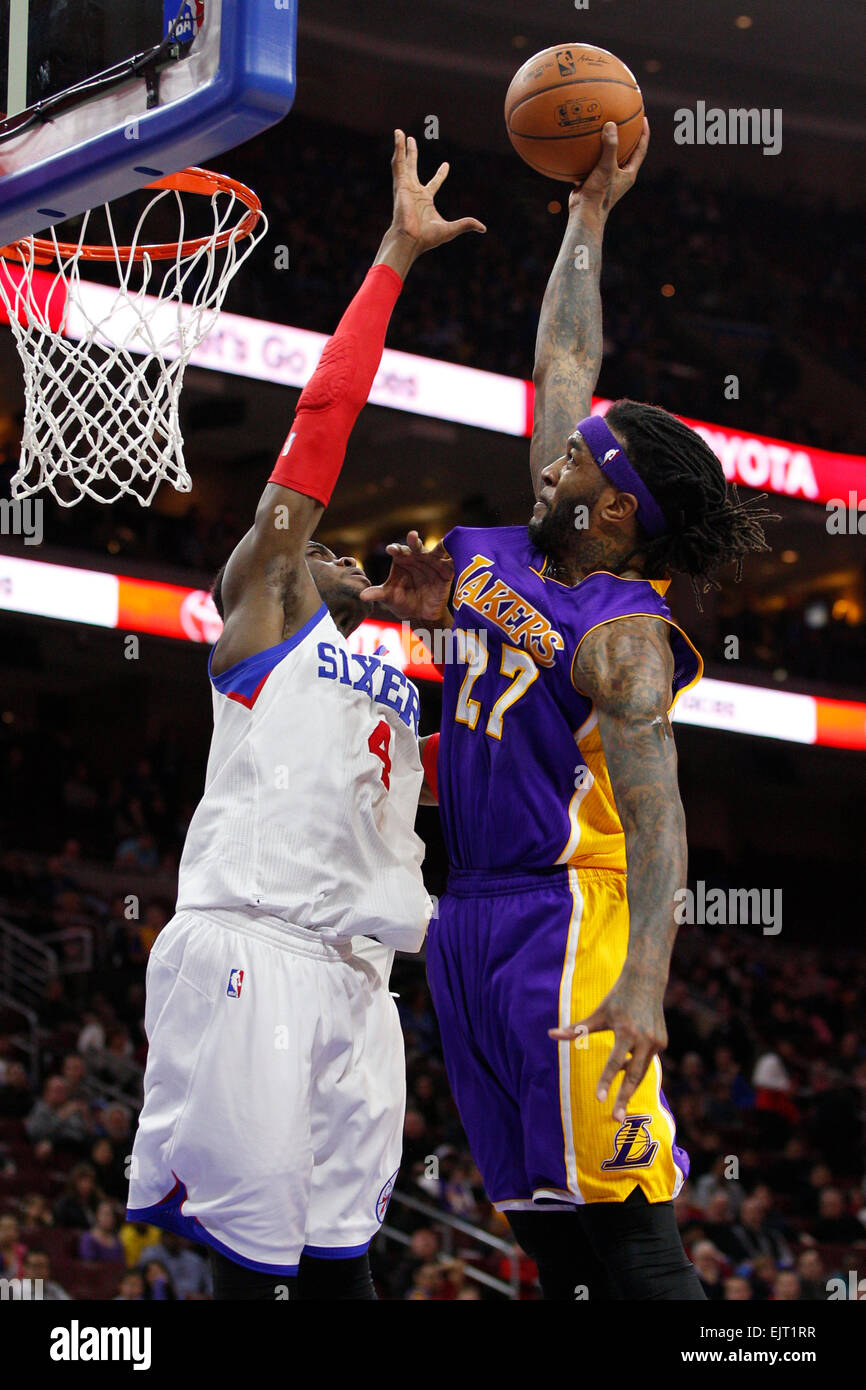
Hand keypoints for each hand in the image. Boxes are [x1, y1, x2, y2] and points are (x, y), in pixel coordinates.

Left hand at [360, 530, 453, 622]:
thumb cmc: (403, 601)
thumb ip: (378, 594)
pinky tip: (459, 554)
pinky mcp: (446, 571)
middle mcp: (418, 558)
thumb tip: (362, 596)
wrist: (422, 614)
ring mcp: (433, 563)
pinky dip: (456, 558)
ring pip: (436, 551)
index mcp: (402, 560)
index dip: (395, 549)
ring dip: (440, 546)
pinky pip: (452, 563)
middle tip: (412, 535)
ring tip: (443, 542)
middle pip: (416, 547)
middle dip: (414, 541)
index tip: (391, 549)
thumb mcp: (390, 598)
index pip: (398, 551)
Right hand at [378, 130, 485, 273]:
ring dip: (401, 147)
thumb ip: (466, 224)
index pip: (434, 183)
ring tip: (399, 132)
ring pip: (403, 162)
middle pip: (413, 168)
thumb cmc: (427, 237)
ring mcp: (406, 186)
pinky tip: (398, 134)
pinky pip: (398, 162)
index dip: (441, 174)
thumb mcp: (451, 229)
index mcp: (425, 200)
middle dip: (412, 154)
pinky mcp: (400, 183)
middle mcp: (414, 191)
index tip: (446, 165)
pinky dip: (397, 148)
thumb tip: (483, 228)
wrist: (411, 239)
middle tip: (412, 140)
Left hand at [549, 970, 666, 1122]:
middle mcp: (644, 1039)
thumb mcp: (598, 1013)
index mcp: (626, 1031)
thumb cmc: (617, 998)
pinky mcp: (662, 1043)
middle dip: (624, 1098)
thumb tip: (550, 1034)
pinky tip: (624, 1073)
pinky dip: (635, 1069)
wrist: (647, 982)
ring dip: (630, 1088)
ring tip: (618, 1106)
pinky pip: (646, 1061)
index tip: (598, 1100)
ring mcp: (656, 1042)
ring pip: (641, 1072)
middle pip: (634, 1076)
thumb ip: (576, 1029)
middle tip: (616, 1119)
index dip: (606, 1081)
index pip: (614, 1062)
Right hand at [569, 117, 649, 216]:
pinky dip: (587, 154)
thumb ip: (610, 146)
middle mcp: (619, 176)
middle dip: (627, 137)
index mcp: (629, 173)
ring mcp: (606, 179)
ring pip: (607, 158)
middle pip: (627, 152)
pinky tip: (580, 144)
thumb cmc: (599, 193)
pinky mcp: (593, 181)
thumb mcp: (606, 167)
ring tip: (602, 129)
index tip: (643, 119)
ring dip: (606, 145)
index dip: (644, 134)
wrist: (584, 213)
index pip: (641, 150)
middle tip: (626, 120)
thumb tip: (611, 124)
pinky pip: (591, 164)